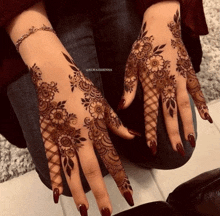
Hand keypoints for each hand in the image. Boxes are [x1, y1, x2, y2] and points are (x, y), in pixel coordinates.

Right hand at [30, 52, 135, 214]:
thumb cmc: (82, 88)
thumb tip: (132, 137)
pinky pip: (52, 161)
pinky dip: (54, 178)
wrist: (57, 77)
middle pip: (92, 170)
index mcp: (96, 128)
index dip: (122, 178)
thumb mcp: (103, 104)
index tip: (129, 195)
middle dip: (101, 193)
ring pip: (71, 170)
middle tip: (107, 213)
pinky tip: (58, 194)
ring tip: (84, 210)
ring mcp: (63, 137)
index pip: (112, 159)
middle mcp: (81, 136)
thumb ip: (117, 124)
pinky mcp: (49, 136)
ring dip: (78, 192)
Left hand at [118, 9, 211, 155]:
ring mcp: (180, 81)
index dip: (151, 133)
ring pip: (185, 107)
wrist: (160, 28)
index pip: (150, 115)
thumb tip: (121, 107)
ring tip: (192, 141)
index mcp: (151, 86)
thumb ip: (129, 89)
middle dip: (173, 134)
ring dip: (189, 125)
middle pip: (170, 115)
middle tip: (178, 151)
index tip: (153, 148)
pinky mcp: (189, 75)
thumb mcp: (131, 67)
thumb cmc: (143, 49)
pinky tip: (207, 119)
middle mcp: (167, 86)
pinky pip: (197, 92)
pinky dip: (202, 105)